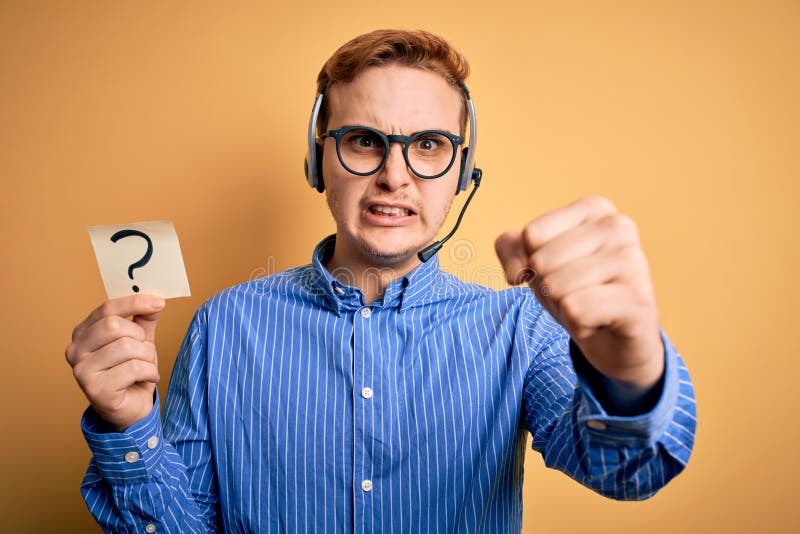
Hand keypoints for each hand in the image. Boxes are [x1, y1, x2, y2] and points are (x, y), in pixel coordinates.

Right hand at [65, 295, 164, 431]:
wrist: (132, 408)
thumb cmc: (132, 372)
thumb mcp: (140, 340)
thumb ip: (144, 320)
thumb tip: (155, 301)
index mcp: (83, 333)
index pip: (107, 309)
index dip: (135, 303)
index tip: (159, 302)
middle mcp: (75, 350)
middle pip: (115, 326)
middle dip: (140, 337)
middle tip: (146, 351)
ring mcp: (81, 371)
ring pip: (126, 347)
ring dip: (147, 357)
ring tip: (146, 367)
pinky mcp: (94, 389)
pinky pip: (133, 368)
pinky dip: (149, 372)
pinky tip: (147, 378)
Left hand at [495, 196, 663, 389]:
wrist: (616, 339)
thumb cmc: (575, 291)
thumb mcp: (536, 264)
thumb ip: (511, 249)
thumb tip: (516, 270)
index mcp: (595, 208)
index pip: (531, 235)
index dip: (533, 262)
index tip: (562, 270)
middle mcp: (619, 226)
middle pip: (542, 261)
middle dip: (549, 287)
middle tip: (578, 293)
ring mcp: (633, 260)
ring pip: (556, 287)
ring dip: (563, 306)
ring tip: (589, 307)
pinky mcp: (638, 298)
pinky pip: (575, 310)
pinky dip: (578, 323)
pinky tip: (600, 321)